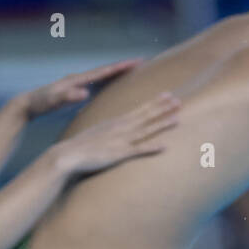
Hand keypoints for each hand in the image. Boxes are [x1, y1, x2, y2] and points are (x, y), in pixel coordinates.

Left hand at [17, 59, 143, 119]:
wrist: (27, 103)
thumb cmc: (40, 103)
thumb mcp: (53, 101)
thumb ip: (67, 96)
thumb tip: (85, 92)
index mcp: (78, 79)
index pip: (104, 71)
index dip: (121, 66)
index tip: (137, 61)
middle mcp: (79, 78)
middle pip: (106, 70)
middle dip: (124, 66)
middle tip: (143, 62)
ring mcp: (78, 83)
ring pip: (102, 76)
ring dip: (117, 73)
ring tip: (134, 73)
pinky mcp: (75, 90)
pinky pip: (97, 85)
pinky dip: (108, 82)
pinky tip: (113, 87)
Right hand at [51, 93, 181, 176]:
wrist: (69, 154)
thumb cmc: (82, 146)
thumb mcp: (98, 132)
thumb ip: (110, 130)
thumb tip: (117, 129)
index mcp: (117, 122)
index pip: (140, 109)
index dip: (155, 102)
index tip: (168, 94)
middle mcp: (121, 128)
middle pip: (146, 116)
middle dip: (163, 108)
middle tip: (179, 101)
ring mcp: (120, 140)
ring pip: (145, 130)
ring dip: (161, 124)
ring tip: (177, 119)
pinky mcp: (118, 154)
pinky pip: (138, 150)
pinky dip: (151, 148)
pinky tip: (164, 146)